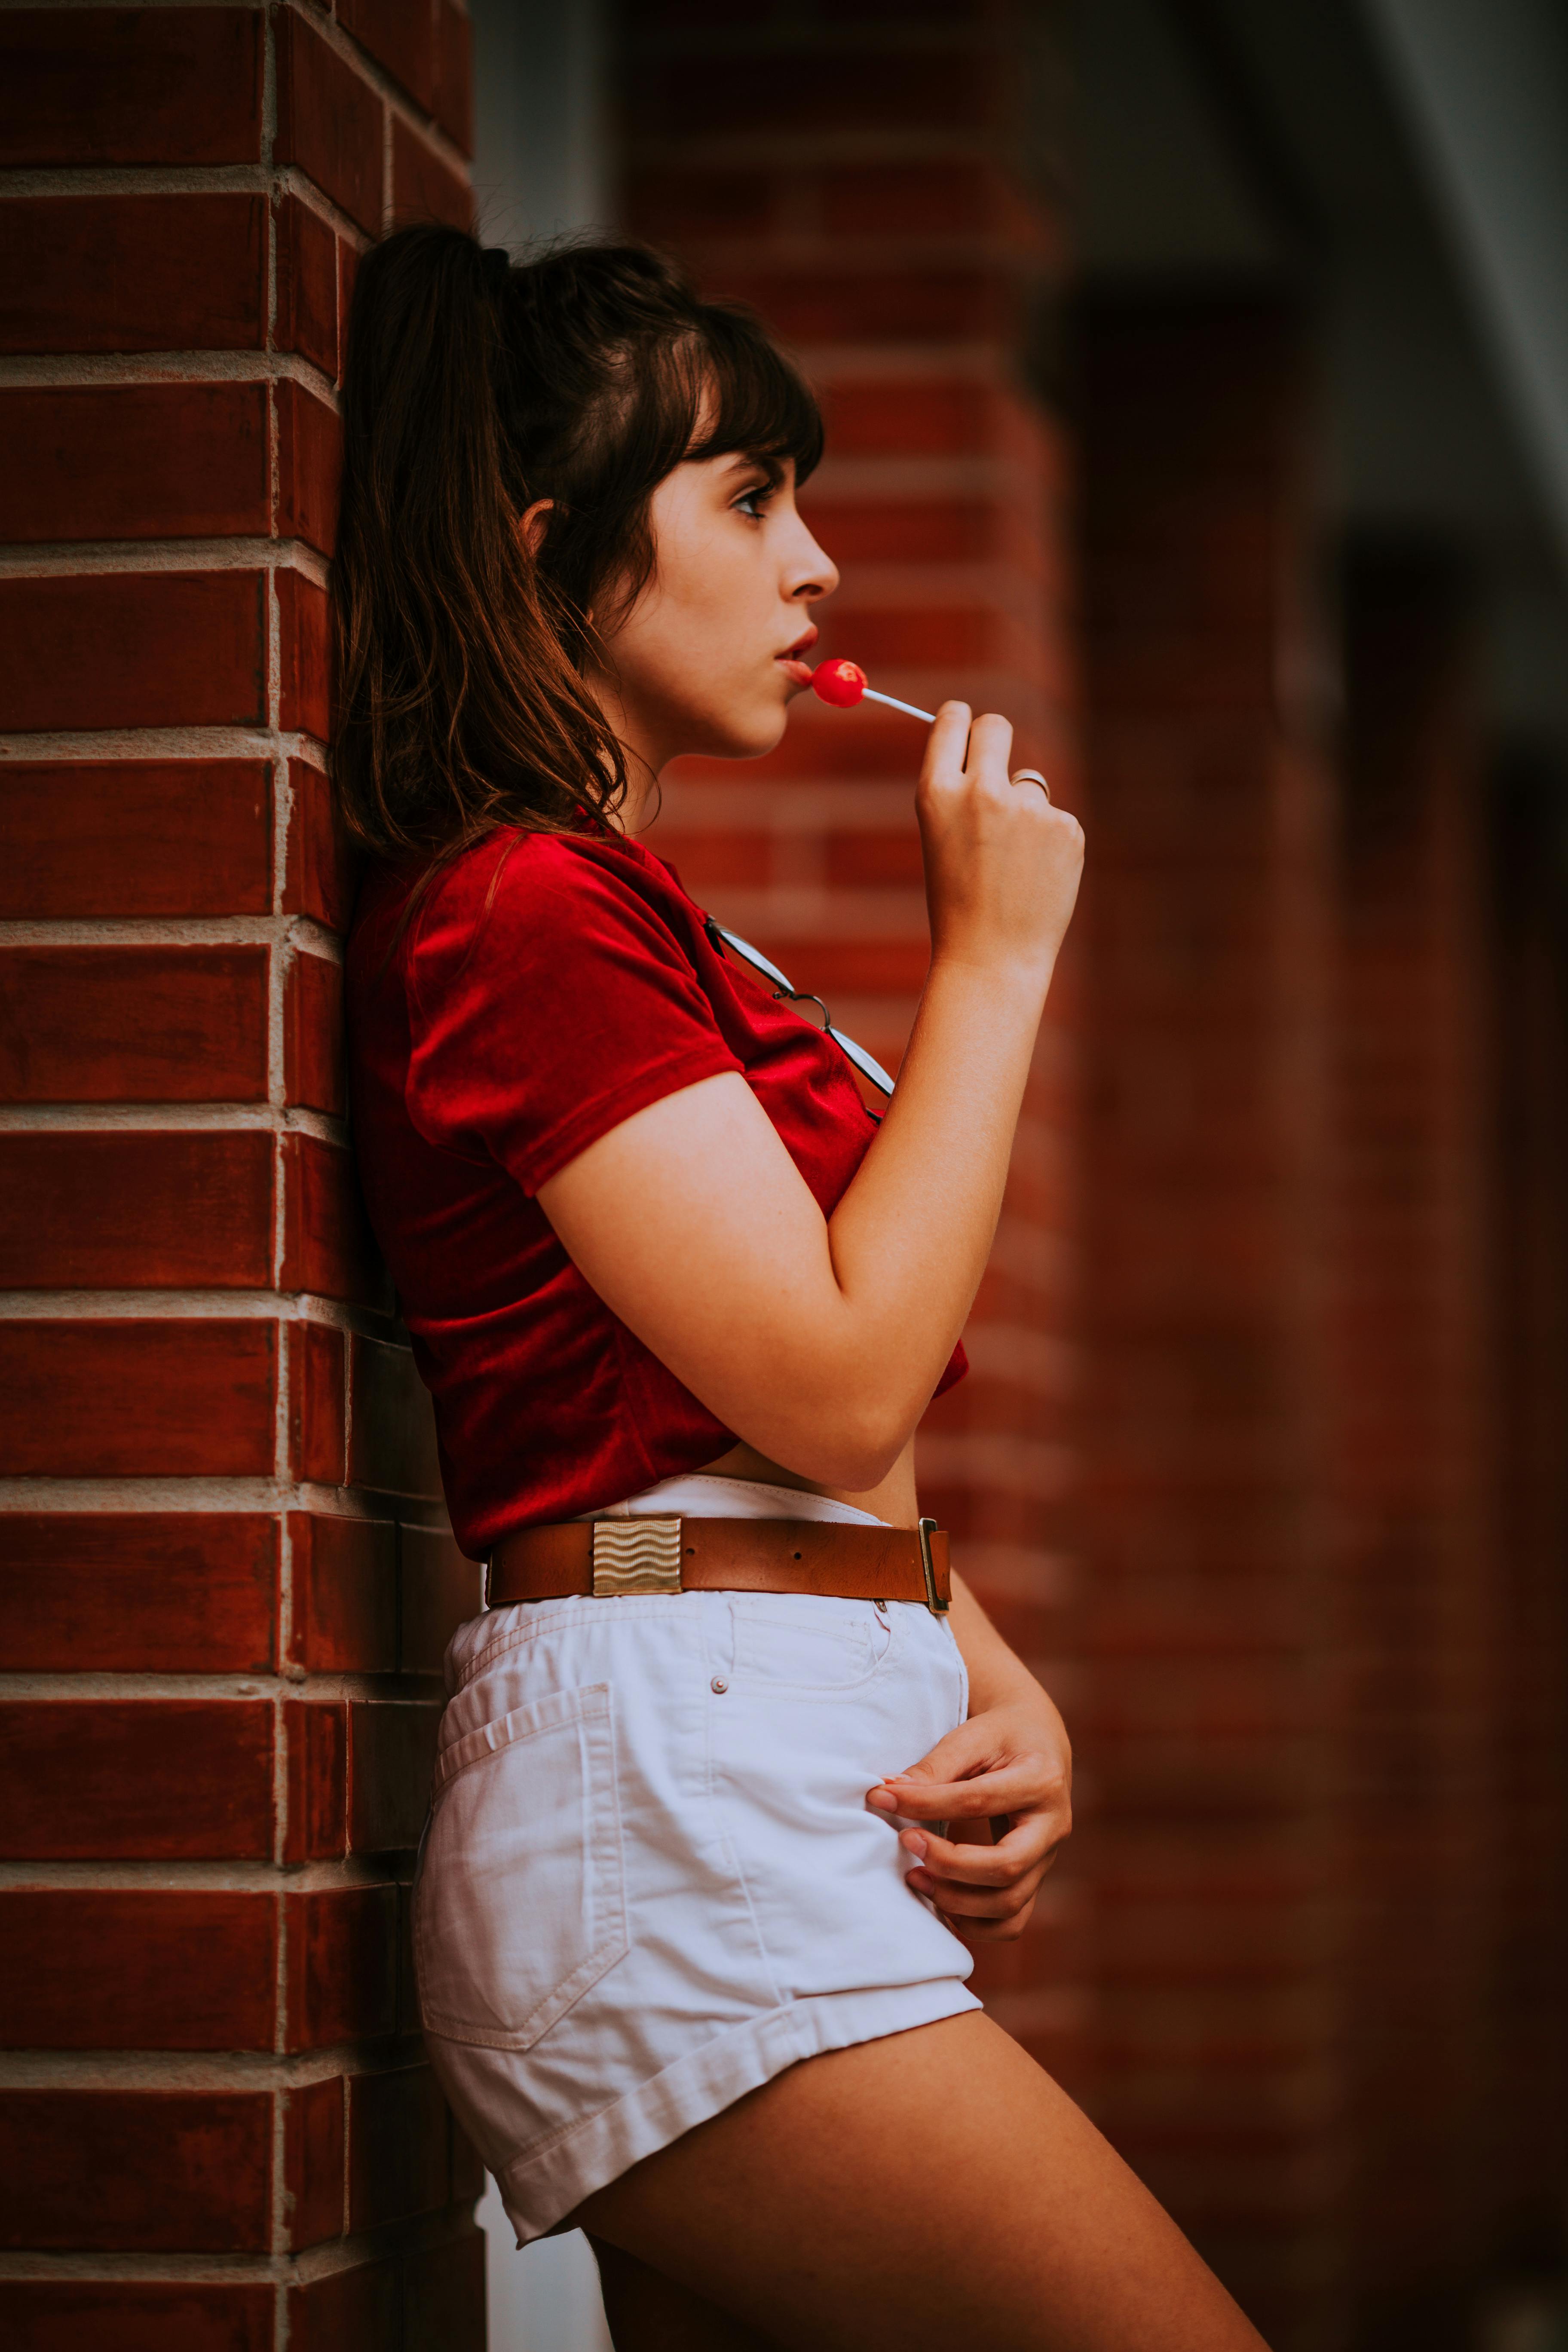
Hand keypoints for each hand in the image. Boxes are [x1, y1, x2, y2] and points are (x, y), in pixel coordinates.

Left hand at [866, 1693, 1071, 1943]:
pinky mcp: (1036, 1879)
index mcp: (1041, 1779)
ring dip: (955, 1900)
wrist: (1038, 1740)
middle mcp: (1054, 1826)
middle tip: (907, 1842)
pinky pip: (1011, 1923)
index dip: (926, 1804)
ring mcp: (1048, 1859)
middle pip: (1006, 1867)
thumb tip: (888, 1793)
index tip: (882, 1797)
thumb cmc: (1000, 1736)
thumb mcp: (971, 1737)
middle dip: (949, 1864)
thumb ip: (934, 1768)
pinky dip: (973, 1924)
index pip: (978, 1801)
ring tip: (915, 1876)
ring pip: (1009, 1904)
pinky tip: (940, 1900)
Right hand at [917, 702, 1083, 983]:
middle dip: (995, 738)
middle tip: (996, 768)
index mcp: (937, 793)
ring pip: (1029, 785)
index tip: (966, 724)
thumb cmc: (957, 903)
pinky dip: (1048, 842)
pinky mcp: (1066, 827)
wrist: (992, 959)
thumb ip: (959, 790)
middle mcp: (981, 791)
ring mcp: (1028, 809)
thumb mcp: (941, 837)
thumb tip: (981, 743)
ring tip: (1011, 864)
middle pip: (996, 727)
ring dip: (1023, 812)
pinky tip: (1035, 877)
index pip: (953, 721)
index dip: (960, 720)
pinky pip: (1055, 818)